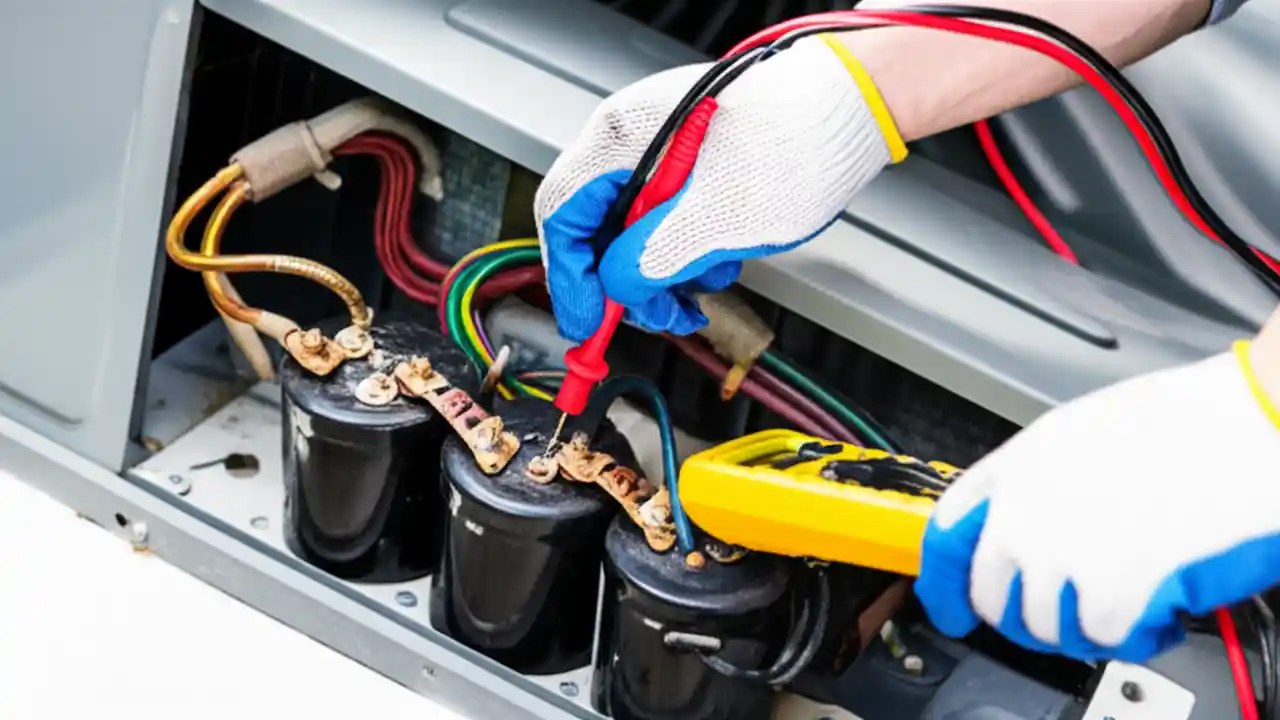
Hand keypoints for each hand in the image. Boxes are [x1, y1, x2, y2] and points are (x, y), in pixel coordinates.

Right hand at [534, 36, 905, 341]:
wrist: (854, 107)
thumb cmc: (795, 141)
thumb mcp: (715, 219)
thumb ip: (652, 259)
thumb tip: (616, 288)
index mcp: (621, 138)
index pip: (562, 214)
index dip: (570, 276)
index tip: (588, 322)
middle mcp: (633, 141)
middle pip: (595, 226)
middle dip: (622, 282)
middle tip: (655, 316)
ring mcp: (662, 152)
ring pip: (633, 231)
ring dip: (660, 274)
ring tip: (697, 295)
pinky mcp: (693, 167)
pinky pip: (668, 221)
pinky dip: (686, 255)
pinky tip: (718, 267)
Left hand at [915, 341, 1279, 661]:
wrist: (1244, 428)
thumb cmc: (1183, 422)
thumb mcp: (1079, 435)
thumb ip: (1039, 483)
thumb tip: (1027, 522)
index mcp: (1016, 469)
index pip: (946, 534)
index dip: (943, 578)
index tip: (949, 602)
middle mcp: (1024, 515)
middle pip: (989, 594)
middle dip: (1014, 614)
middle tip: (1049, 616)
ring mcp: (1061, 558)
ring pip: (1043, 625)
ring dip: (1077, 625)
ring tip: (1117, 600)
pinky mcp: (1109, 593)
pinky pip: (1102, 637)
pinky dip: (1132, 632)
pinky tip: (1154, 606)